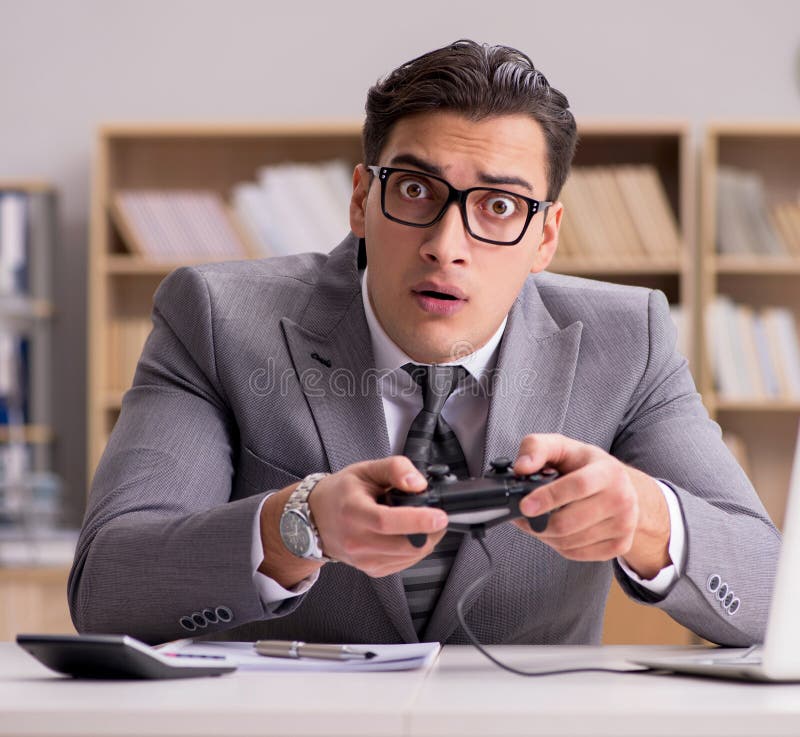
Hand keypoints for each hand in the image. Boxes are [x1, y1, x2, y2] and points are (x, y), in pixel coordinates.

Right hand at [259, 456, 448, 587]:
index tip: (440, 516)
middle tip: (439, 516)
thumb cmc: (342, 492)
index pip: (386, 521)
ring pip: (410, 556)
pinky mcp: (372, 570)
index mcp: (353, 511)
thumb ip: (395, 468)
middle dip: (432, 532)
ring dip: (427, 541)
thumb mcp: (366, 469)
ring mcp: (364, 559)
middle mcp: (356, 540)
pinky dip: (416, 550)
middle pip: (405, 545)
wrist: (317, 518)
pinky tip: (409, 535)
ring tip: (424, 523)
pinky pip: (405, 563)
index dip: (417, 520)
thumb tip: (418, 483)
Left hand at [513, 434, 670, 578]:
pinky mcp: (620, 546)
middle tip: (522, 515)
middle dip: (538, 521)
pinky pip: (576, 554)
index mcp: (609, 472)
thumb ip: (536, 447)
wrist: (621, 487)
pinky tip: (553, 530)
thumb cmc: (585, 465)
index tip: (525, 505)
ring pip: (569, 541)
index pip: (578, 486)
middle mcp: (621, 499)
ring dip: (543, 534)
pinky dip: (557, 545)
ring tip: (535, 520)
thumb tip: (521, 467)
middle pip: (569, 522)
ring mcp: (623, 525)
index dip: (549, 497)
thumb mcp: (562, 446)